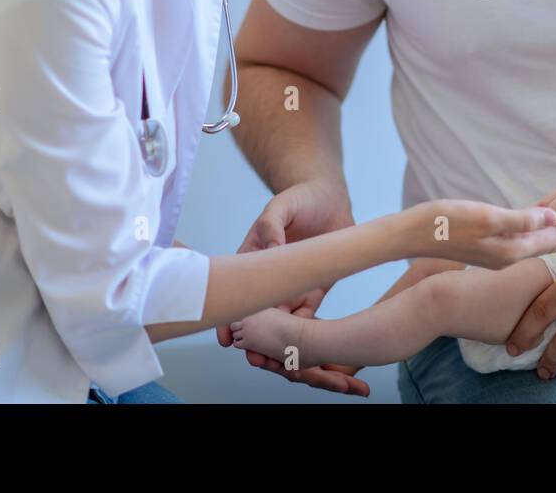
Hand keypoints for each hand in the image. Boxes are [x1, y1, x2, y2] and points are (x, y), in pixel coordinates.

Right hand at [220, 181, 365, 394]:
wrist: (328, 197)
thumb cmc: (299, 198)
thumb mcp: (281, 206)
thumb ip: (272, 224)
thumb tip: (270, 247)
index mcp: (253, 258)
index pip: (237, 291)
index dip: (230, 315)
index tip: (226, 337)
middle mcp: (270, 277)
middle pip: (258, 313)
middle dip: (255, 337)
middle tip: (254, 357)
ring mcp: (292, 284)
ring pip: (282, 319)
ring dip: (279, 339)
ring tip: (280, 358)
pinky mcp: (315, 286)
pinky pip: (309, 313)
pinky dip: (306, 329)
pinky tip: (306, 345)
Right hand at [405, 198, 555, 268]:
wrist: (413, 234)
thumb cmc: (446, 223)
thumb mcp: (486, 218)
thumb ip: (520, 220)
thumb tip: (552, 217)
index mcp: (512, 249)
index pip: (554, 240)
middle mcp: (508, 255)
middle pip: (549, 244)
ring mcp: (497, 253)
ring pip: (536, 243)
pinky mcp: (487, 246)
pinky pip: (521, 242)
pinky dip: (536, 235)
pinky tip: (540, 230)